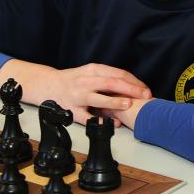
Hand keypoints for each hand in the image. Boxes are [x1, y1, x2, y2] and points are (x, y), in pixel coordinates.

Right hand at [19, 62, 150, 125]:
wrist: (48, 85)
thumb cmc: (74, 80)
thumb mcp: (91, 72)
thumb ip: (108, 77)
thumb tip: (133, 86)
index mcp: (93, 70)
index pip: (118, 74)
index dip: (134, 82)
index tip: (146, 89)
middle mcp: (85, 81)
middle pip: (111, 83)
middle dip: (130, 89)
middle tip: (144, 96)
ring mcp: (77, 96)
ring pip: (97, 98)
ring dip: (114, 101)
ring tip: (128, 104)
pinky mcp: (71, 109)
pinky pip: (86, 117)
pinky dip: (99, 120)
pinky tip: (110, 123)